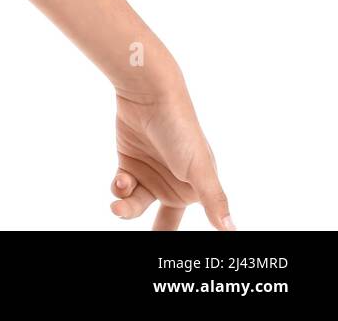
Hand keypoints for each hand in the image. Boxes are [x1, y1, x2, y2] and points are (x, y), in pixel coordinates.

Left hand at [110, 77, 233, 229]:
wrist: (149, 95)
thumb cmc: (181, 129)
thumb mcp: (200, 167)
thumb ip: (214, 200)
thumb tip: (232, 231)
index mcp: (196, 190)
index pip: (195, 222)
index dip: (180, 237)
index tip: (172, 256)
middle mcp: (173, 185)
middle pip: (163, 222)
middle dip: (155, 233)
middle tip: (144, 243)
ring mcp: (150, 174)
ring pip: (135, 206)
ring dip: (127, 209)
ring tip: (119, 208)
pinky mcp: (129, 164)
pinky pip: (121, 188)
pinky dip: (119, 189)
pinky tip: (122, 180)